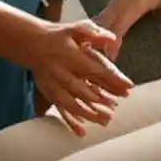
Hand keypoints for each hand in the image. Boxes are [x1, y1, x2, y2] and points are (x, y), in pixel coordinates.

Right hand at [22, 20, 134, 136]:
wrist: (32, 42)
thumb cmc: (58, 35)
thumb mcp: (77, 28)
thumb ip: (95, 33)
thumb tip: (113, 39)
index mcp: (72, 57)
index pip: (97, 71)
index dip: (114, 80)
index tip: (128, 87)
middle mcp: (63, 73)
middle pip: (86, 91)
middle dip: (104, 100)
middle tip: (118, 104)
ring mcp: (55, 86)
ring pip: (74, 104)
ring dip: (91, 113)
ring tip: (107, 119)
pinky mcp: (50, 94)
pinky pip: (61, 110)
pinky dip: (71, 122)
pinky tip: (81, 132)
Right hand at [93, 0, 160, 60]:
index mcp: (137, 1)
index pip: (119, 26)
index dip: (112, 43)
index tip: (109, 60)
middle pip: (106, 24)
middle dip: (100, 43)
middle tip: (96, 64)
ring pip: (102, 19)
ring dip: (96, 36)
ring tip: (92, 56)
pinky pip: (104, 14)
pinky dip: (99, 28)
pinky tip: (95, 41)